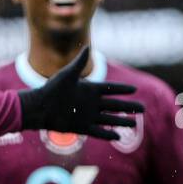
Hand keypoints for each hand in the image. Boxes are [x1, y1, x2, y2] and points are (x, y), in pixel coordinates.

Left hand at [17, 46, 143, 139]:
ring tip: (135, 124)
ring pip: (110, 119)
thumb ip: (79, 63)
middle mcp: (91, 103)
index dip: (122, 89)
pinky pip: (98, 132)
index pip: (110, 89)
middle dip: (129, 107)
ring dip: (122, 122)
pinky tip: (118, 136)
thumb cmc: (51, 89)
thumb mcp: (67, 75)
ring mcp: (88, 116)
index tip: (134, 89)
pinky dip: (108, 134)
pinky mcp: (82, 127)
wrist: (39, 108)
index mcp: (89, 90)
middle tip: (143, 108)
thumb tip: (88, 47)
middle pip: (115, 105)